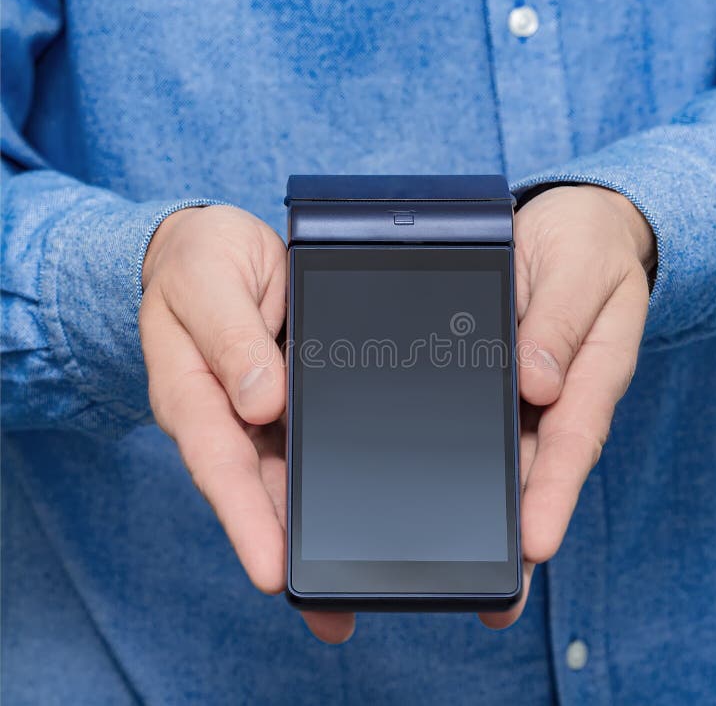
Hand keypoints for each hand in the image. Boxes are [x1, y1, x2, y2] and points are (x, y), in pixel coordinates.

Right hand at [139, 205, 353, 643]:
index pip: (221, 464)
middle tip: (330, 611)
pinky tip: (373, 507)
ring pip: (291, 483)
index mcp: (197, 393)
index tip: (272, 571)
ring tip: (356, 591)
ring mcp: (264, 414)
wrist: (214, 248)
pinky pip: (318, 446)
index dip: (245, 520)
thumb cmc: (200, 261)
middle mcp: (232, 416)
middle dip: (290, 553)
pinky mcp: (295, 401)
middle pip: (259, 494)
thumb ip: (231, 338)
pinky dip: (341, 481)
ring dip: (319, 533)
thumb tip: (262, 402)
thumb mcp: (207, 283)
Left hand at [481, 185, 654, 628]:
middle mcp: (552, 395)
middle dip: (516, 534)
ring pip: (499, 459)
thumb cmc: (583, 244)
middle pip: (535, 471)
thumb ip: (559, 321)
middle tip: (497, 597)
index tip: (534, 543)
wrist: (568, 223)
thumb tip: (536, 383)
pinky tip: (418, 488)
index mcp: (587, 373)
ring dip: (481, 512)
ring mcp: (519, 393)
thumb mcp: (580, 269)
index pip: (570, 441)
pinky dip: (446, 457)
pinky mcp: (487, 380)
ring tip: (448, 567)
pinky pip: (466, 421)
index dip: (552, 493)